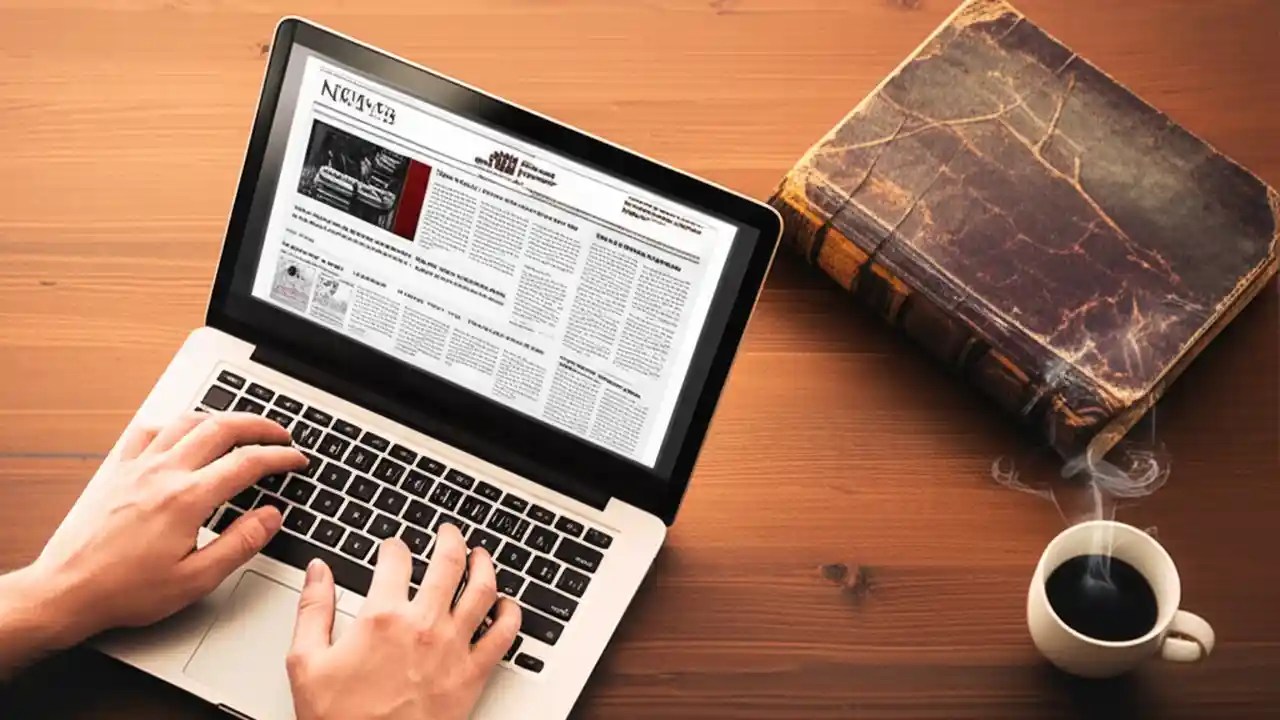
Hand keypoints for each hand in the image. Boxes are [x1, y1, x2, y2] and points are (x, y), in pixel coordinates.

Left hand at [28, 411, 305, 645]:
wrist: (66, 591)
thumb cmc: (124, 590)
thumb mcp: (196, 579)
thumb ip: (240, 543)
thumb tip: (270, 517)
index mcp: (187, 500)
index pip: (247, 463)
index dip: (280, 457)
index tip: (296, 459)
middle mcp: (163, 474)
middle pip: (221, 428)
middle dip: (259, 425)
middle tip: (280, 433)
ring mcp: (137, 467)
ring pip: (187, 421)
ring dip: (221, 418)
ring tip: (240, 428)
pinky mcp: (117, 471)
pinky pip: (148, 431)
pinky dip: (174, 426)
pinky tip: (182, 434)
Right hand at [287, 525, 520, 719]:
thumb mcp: (306, 664)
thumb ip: (312, 610)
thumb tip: (317, 571)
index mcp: (382, 618)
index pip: (395, 560)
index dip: (394, 546)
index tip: (393, 546)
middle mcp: (423, 625)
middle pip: (448, 562)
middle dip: (449, 539)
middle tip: (448, 532)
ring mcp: (453, 648)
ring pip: (483, 589)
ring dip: (484, 564)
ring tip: (481, 555)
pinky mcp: (473, 674)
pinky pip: (504, 635)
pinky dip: (510, 614)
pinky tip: (507, 605)